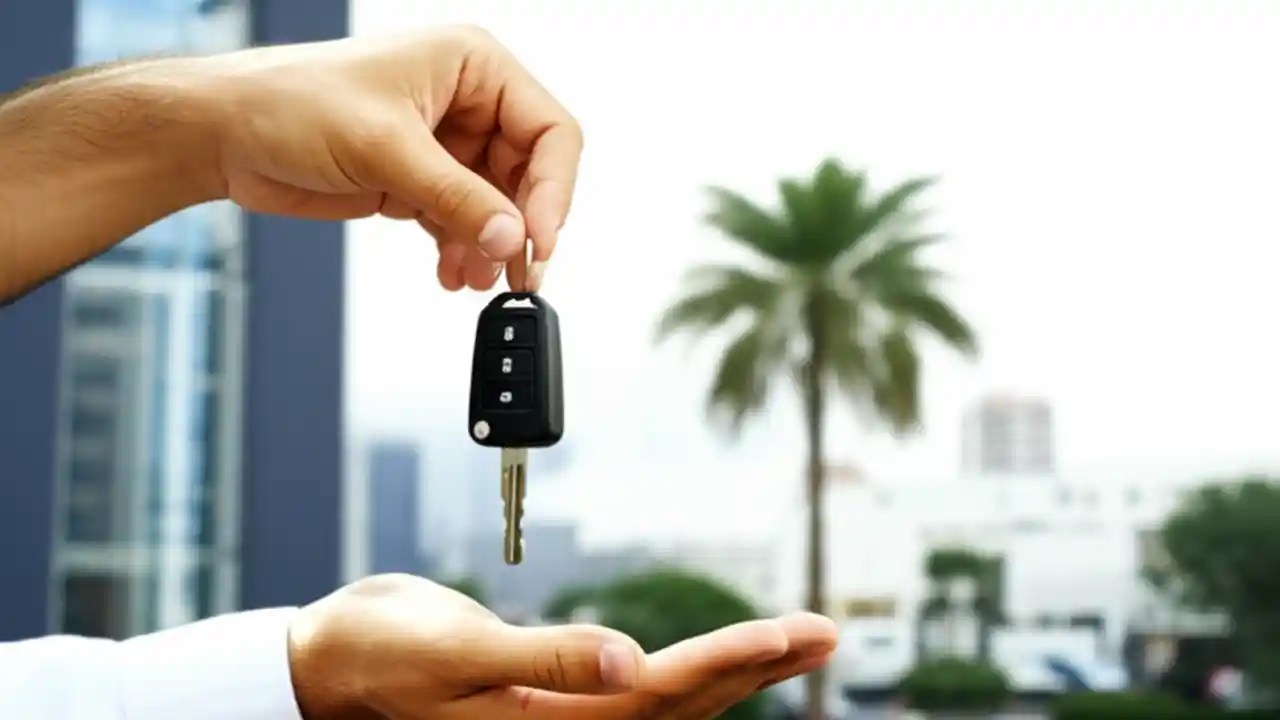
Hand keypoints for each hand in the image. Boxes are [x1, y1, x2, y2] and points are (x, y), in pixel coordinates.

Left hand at [207, 26, 580, 291]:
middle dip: (520, 226)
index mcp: (471, 66)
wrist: (224, 135)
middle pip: (529, 174)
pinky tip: (451, 272)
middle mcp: (467, 101)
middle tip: (517, 272)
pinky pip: (463, 221)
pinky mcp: (419, 179)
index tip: (538, 240)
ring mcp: (444, 144)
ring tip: (476, 277)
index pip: (549, 131)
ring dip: (491, 246)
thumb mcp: (384, 148)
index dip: (553, 191)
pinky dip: (462, 250)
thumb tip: (511, 238)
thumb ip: (456, 197)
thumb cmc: (288, 102)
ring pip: (498, 205)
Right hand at [287, 574, 837, 719]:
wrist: (338, 659)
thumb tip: (625, 662)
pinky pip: (644, 690)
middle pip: (687, 703)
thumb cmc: (382, 657)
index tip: (789, 635)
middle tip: (826, 631)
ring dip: (738, 669)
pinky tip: (723, 659)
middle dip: (758, 667)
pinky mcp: (560, 694)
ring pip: (673, 699)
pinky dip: (694, 672)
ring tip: (797, 639)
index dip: (729, 665)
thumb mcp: (453, 656)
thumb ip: (542, 662)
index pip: (661, 695)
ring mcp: (567, 715)